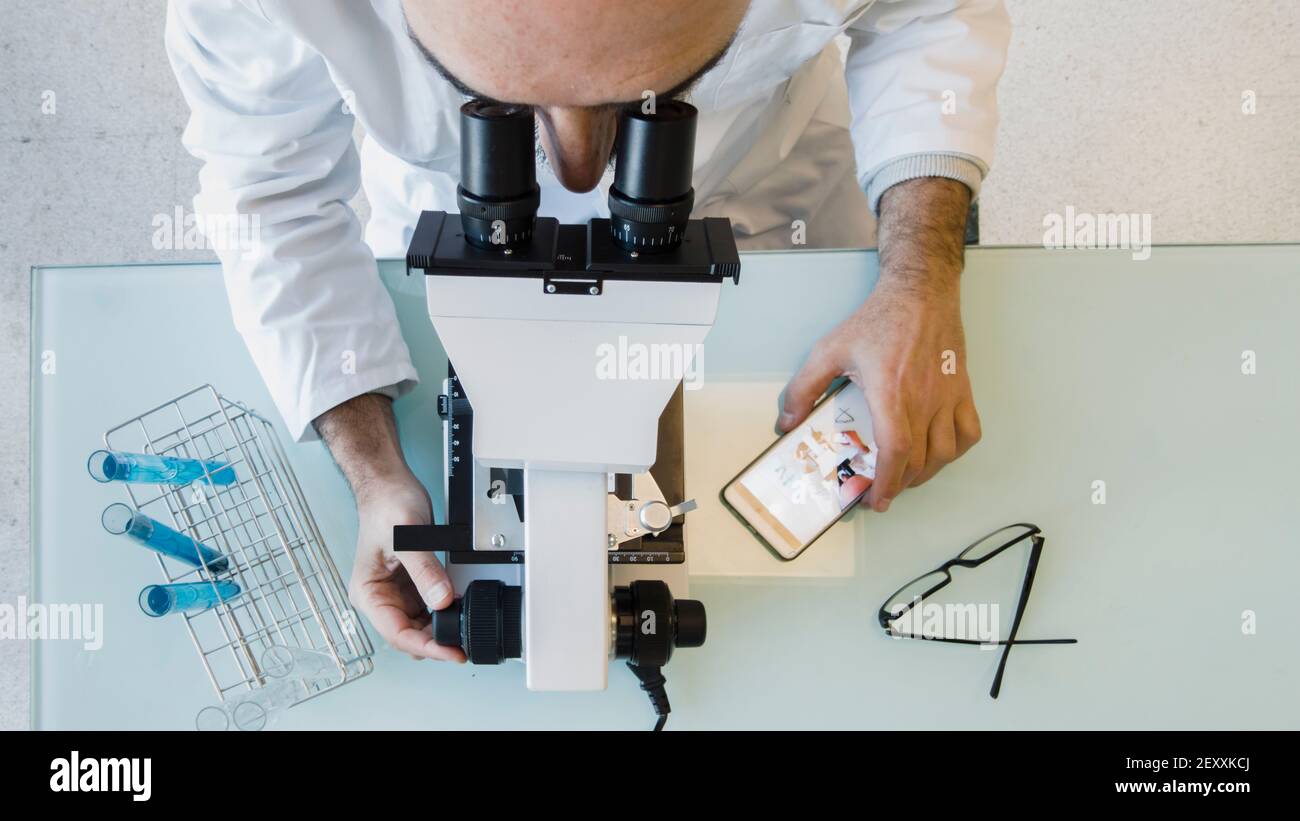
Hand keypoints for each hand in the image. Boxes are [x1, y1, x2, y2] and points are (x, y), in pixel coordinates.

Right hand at [349, 472, 463, 661]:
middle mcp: (380, 597)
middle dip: (436, 641)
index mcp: (368, 592)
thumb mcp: (408, 537)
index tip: (451, 652)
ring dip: (441, 629)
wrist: (390, 485)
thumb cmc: (387, 506)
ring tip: (464, 626)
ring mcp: (396, 592)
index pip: (396, 633)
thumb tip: (442, 600)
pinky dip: (444, 612)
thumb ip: (426, 571)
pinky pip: (429, 608)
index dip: (426, 646)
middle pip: (409, 635)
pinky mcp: (411, 585)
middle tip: (464, 642)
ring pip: (421, 626)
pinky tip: (458, 609)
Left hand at [779, 280, 980, 512]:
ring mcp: (948, 395)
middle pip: (919, 460)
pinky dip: (956, 450)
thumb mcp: (829, 350)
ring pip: (946, 452)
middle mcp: (924, 399)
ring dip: (926, 473)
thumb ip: (804, 388)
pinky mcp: (962, 389)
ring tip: (905, 477)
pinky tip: (939, 452)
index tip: (875, 500)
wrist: (920, 292)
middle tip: (881, 492)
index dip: (887, 482)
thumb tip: (786, 422)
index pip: (896, 450)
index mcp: (891, 392)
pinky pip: (970, 431)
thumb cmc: (877, 320)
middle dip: (899, 485)